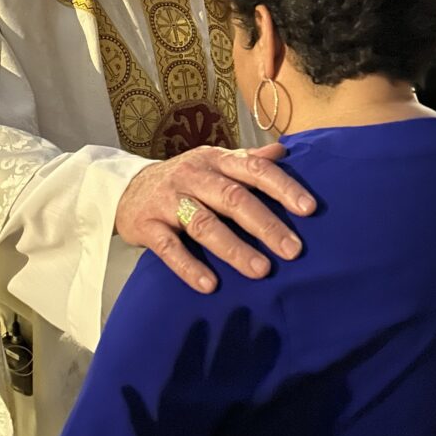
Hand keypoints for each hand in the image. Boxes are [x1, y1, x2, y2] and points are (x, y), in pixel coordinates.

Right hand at [114, 143, 314, 292]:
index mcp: (215, 160)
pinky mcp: (147, 226)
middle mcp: (193, 176)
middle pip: (232, 198)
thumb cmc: (184, 180)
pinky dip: (189, 266)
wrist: (126, 189)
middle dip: (265, 224)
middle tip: (293, 250)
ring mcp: (168, 200)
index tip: (309, 209)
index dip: (282, 187)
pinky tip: (210, 284)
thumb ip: (247, 160)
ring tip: (261, 270)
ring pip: (204, 223)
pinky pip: (169, 248)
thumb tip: (283, 151)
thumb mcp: (214, 163)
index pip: (253, 169)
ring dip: (233, 248)